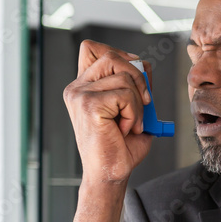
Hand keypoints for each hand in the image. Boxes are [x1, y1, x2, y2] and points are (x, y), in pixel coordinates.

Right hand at [63, 39, 153, 184]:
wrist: (112, 173)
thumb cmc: (121, 146)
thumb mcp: (133, 108)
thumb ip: (135, 84)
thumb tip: (143, 63)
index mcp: (84, 86)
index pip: (92, 48)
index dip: (119, 55)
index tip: (135, 76)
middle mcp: (77, 87)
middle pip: (112, 57)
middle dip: (138, 78)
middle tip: (144, 104)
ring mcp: (79, 95)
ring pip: (123, 77)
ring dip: (138, 103)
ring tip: (131, 123)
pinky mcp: (88, 105)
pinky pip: (125, 95)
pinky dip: (134, 113)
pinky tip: (126, 129)